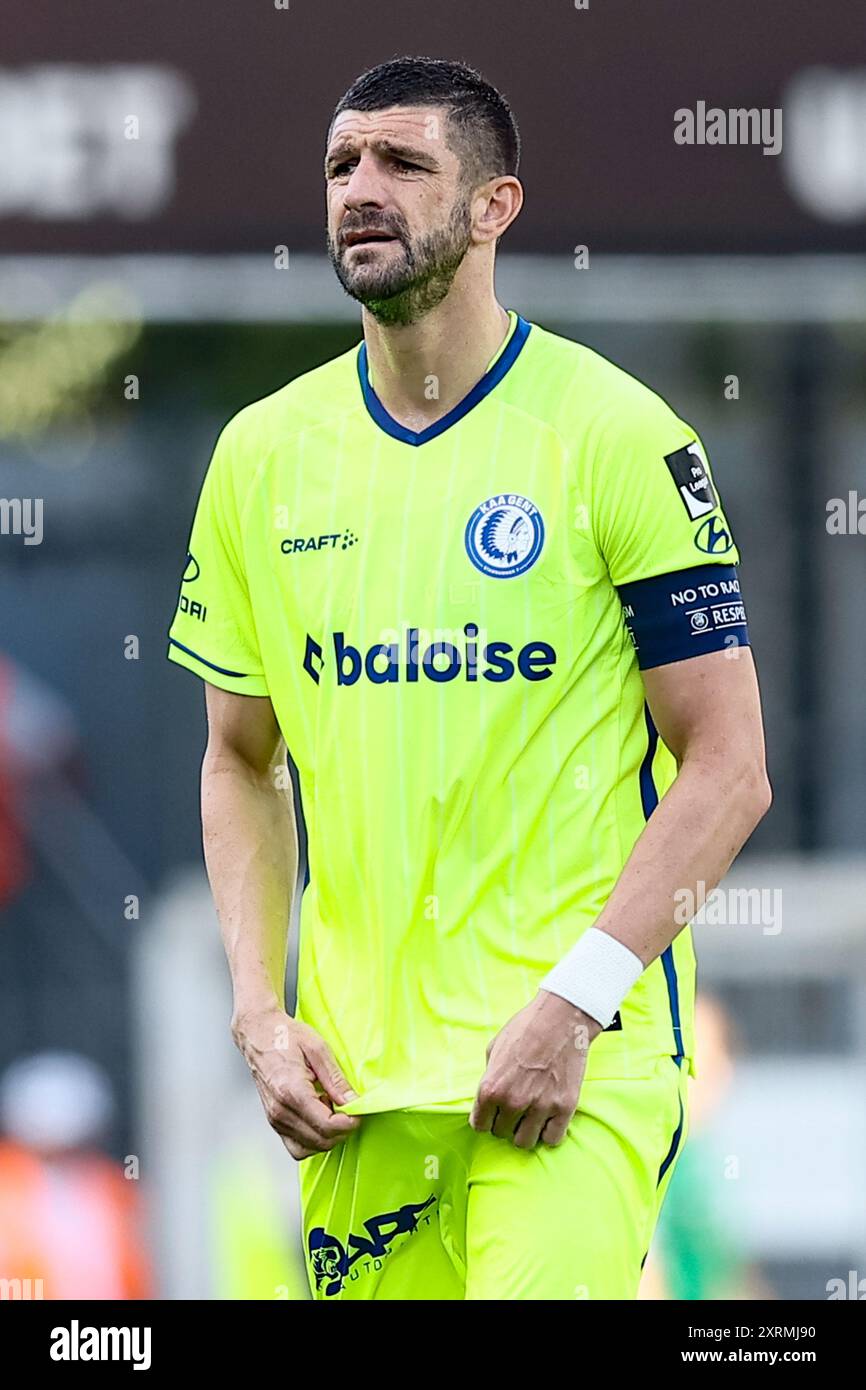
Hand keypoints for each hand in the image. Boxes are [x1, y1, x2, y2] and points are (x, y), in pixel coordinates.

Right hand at [232, 1006, 360, 1159]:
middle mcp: (280, 1111)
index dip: (349, 1122)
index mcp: (291, 1091)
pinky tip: (318, 1115)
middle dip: (341, 1130)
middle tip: (348, 1108)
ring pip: (309, 1148)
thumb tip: (353, 1101)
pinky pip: (297, 1146)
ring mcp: (274, 1119)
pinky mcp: (274, 1122)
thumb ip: (336, 1079)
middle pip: (320, 1141)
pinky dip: (313, 1138)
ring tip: (329, 1107)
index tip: (359, 1112)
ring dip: (327, 1135)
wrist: (258, 1035)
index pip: (326, 1125)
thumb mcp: (318, 1048)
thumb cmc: (284, 1037)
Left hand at [469, 991, 602, 1148]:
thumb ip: (489, 1077)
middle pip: (501, 1134)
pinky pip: (551, 1139)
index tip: (494, 1113)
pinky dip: (548, 1132)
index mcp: (491, 1088)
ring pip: (524, 1142)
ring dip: (525, 1131)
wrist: (561, 1018)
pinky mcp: (564, 1108)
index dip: (486, 1118)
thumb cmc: (525, 1028)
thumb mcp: (494, 1048)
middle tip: (515, 1108)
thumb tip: (489, 1098)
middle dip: (506, 1122)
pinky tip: (548, 1118)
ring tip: (531, 1115)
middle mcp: (512, 1102)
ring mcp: (539, 1107)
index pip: (479, 1125)